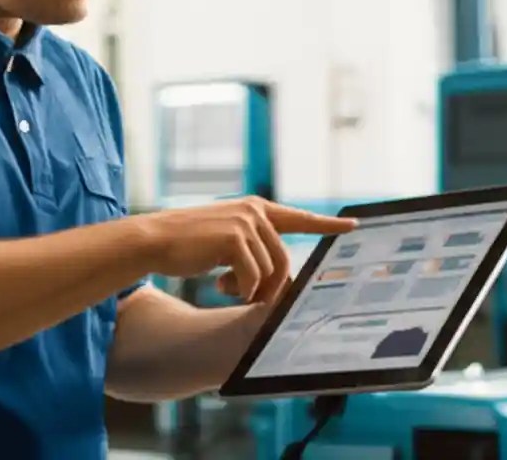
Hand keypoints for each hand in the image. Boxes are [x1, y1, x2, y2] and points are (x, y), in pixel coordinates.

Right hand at [136, 197, 356, 303]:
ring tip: (225, 288)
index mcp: (254, 208)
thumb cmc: (187, 245)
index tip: (351, 225)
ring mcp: (246, 222)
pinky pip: (252, 277)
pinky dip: (240, 289)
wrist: (154, 239)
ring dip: (251, 288)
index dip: (325, 224)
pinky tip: (219, 286)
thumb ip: (250, 250)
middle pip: (283, 260)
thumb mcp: (224, 242)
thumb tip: (272, 283)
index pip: (298, 217)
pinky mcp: (235, 238)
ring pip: (269, 271)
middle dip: (270, 286)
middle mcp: (254, 211)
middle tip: (247, 298)